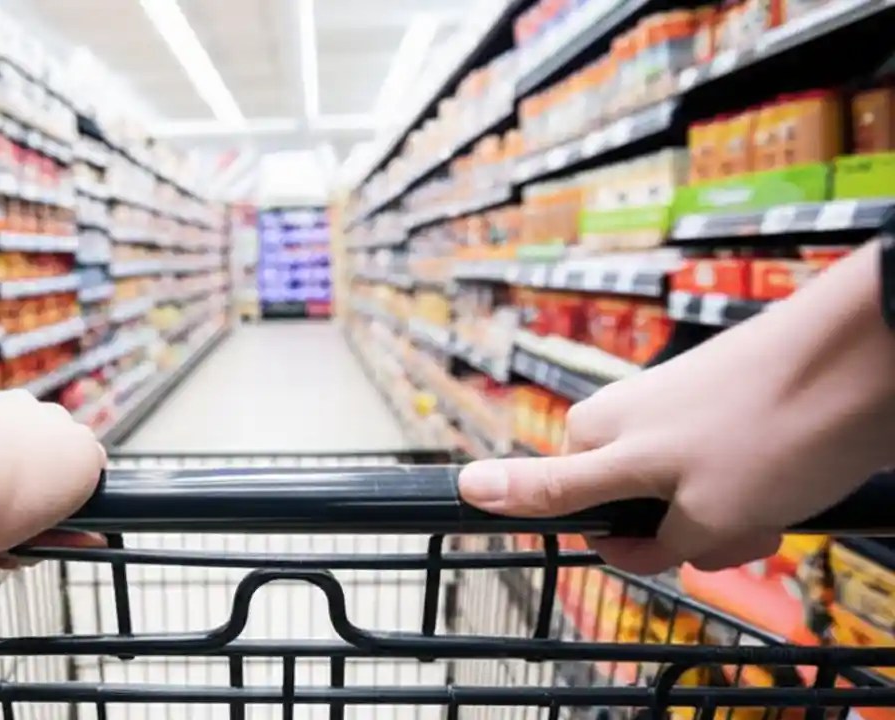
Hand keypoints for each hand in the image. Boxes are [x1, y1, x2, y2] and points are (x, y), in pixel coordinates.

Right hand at [458, 242, 894, 574]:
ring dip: (730, 521)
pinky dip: (752, 494)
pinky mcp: (719, 412)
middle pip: (637, 513)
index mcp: (595, 440)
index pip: (583, 524)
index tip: (684, 542)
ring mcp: (674, 414)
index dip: (638, 549)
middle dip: (689, 536)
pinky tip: (789, 487)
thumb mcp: (680, 503)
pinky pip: (718, 476)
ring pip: (685, 501)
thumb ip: (599, 525)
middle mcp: (626, 423)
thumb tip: (476, 494)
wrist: (865, 362)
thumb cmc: (770, 432)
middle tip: (735, 523)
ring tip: (774, 502)